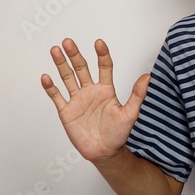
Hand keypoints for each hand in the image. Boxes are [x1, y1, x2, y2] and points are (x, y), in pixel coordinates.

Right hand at [41, 38, 150, 162]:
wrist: (105, 152)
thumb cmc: (118, 133)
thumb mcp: (130, 114)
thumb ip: (137, 95)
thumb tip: (148, 77)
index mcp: (106, 89)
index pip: (104, 67)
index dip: (102, 55)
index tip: (99, 43)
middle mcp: (90, 91)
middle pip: (81, 68)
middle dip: (75, 55)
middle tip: (68, 42)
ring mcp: (77, 100)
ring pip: (68, 78)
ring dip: (61, 64)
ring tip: (55, 50)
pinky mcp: (66, 111)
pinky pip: (57, 96)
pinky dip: (51, 87)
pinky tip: (46, 76)